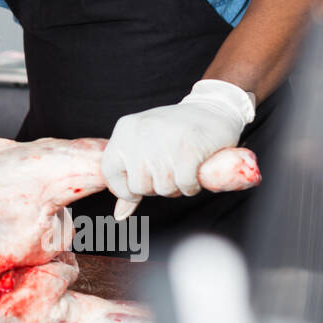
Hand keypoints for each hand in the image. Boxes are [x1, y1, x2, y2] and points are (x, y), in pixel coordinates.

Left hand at [101, 79, 255, 216]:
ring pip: (163, 188)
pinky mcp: (190, 148)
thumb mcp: (144, 146)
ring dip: (176, 188)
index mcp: (125, 130)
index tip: (141, 185)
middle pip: (138, 185)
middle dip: (155, 188)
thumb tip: (120, 214)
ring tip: (181, 170)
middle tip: (168, 173)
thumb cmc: (174, 132)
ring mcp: (165, 140)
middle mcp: (140, 133)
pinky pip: (184, 185)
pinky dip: (191, 186)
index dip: (124, 188)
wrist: (213, 108)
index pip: (109, 172)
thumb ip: (129, 178)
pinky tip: (194, 173)